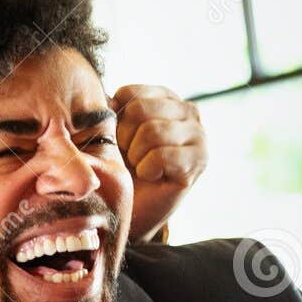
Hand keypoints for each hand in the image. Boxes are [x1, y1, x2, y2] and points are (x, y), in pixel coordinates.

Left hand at [112, 84, 206, 241]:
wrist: (131, 208)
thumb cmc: (119, 167)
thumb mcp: (109, 134)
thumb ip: (109, 111)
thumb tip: (102, 96)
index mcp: (164, 97)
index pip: (129, 93)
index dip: (114, 119)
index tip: (116, 138)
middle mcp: (187, 110)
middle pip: (140, 109)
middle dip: (123, 138)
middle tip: (128, 155)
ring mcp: (198, 134)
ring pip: (151, 132)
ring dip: (136, 155)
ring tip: (140, 166)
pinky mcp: (200, 159)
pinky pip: (161, 156)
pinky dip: (147, 170)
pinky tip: (151, 176)